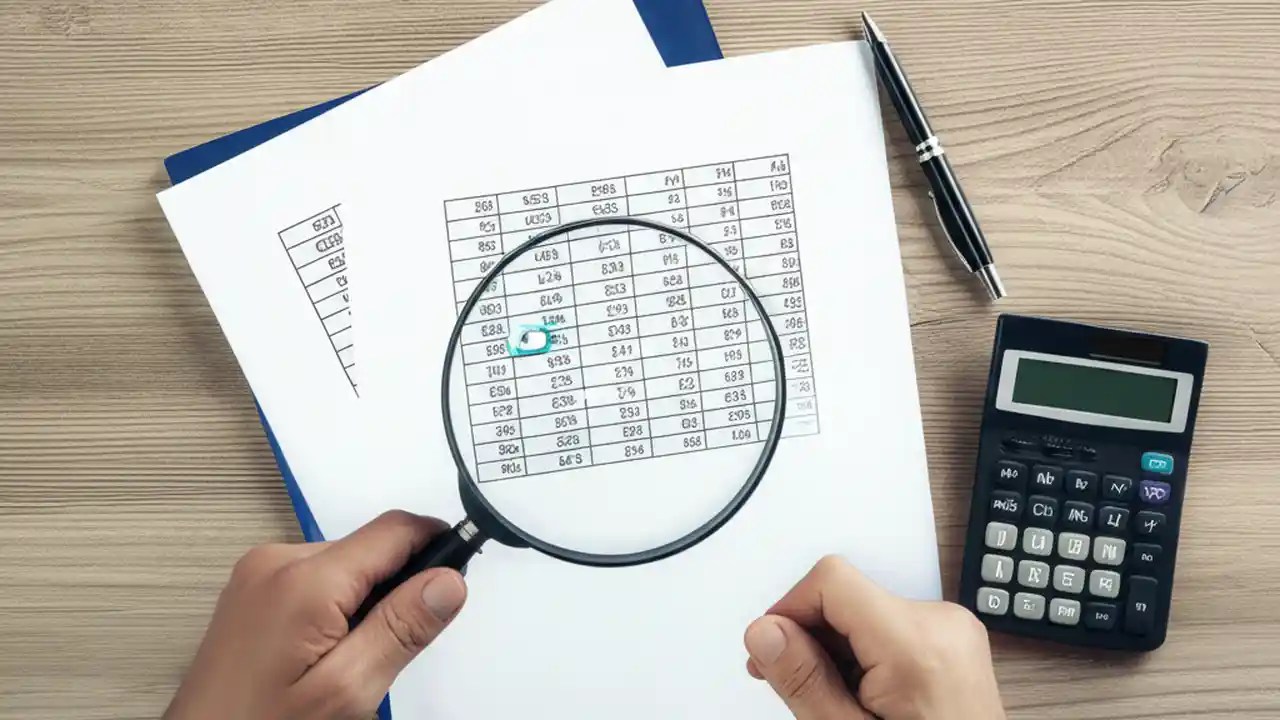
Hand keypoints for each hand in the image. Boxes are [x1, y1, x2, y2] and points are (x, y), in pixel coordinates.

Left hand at [165, 511, 467, 719]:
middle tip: (396, 649)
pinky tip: (327, 652)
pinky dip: (337, 605)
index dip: (438, 545)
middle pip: (370, 547)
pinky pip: (316, 578)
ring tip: (353, 659)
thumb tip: (449, 580)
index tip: (460, 577)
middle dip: (398, 586)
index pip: (395, 530)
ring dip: (366, 599)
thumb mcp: (346, 690)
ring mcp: (258, 574)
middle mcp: (276, 561)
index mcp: (304, 580)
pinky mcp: (252, 589)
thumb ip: (401, 629)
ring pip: (345, 564)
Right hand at [744, 556, 1004, 719]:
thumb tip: (764, 632)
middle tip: (798, 692)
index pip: (832, 580)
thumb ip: (806, 681)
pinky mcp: (952, 641)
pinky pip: (889, 628)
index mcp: (917, 644)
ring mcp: (953, 630)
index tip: (775, 654)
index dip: (789, 611)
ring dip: (836, 651)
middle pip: (846, 596)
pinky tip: (861, 696)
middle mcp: (942, 623)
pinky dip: (864, 656)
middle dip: (811, 639)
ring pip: (863, 613)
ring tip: (837, 704)